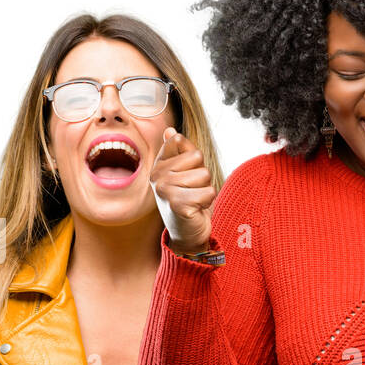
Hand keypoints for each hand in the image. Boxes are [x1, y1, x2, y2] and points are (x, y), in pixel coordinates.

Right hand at [152, 128, 215, 253]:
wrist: (188, 234)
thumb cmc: (188, 201)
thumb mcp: (184, 173)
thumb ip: (179, 151)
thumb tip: (171, 130)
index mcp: (158, 166)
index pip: (180, 141)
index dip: (192, 158)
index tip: (185, 175)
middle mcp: (157, 176)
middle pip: (197, 157)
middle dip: (202, 175)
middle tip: (192, 191)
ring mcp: (165, 190)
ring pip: (204, 174)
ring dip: (205, 189)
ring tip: (194, 200)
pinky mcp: (178, 204)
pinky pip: (208, 191)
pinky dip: (208, 201)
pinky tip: (196, 210)